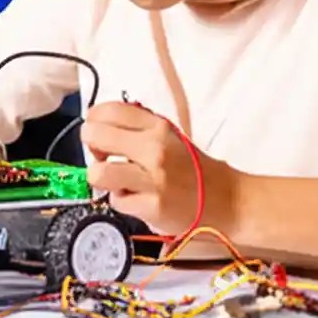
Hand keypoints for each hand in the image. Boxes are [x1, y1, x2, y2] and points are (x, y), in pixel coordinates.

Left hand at [80, 101, 244, 237]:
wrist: (226, 199)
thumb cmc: (192, 167)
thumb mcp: (169, 136)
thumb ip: (138, 127)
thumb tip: (99, 124)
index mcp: (158, 126)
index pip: (108, 111)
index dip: (94, 121)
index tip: (98, 131)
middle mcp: (155, 148)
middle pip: (95, 135)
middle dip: (91, 147)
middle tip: (103, 156)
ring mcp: (154, 178)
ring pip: (98, 173)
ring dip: (101, 178)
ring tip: (115, 180)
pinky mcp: (152, 206)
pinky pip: (116, 201)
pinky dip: (122, 201)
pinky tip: (136, 199)